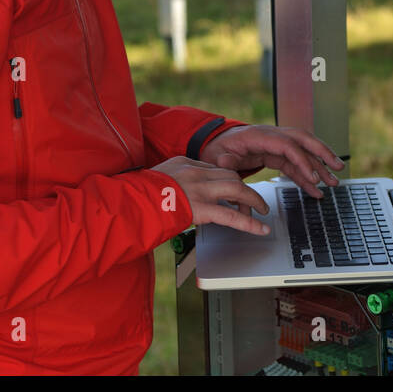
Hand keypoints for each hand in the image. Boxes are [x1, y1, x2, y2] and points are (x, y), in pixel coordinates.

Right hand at [150, 155, 271, 235]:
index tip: (235, 189)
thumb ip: (176, 181)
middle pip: (231, 175)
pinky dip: (249, 223)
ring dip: (253, 200)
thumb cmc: (139, 195)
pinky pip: (231, 215)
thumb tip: (185, 192)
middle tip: (255, 200)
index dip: (228, 180)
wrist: (129, 202)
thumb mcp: (158, 178)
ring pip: (237, 189)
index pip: (216, 169)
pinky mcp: (200, 208)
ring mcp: (199, 189)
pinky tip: (260, 229)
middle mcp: (195, 172)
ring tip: (263, 210)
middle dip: (246, 189)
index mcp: (185, 163)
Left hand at [199, 124, 343, 199]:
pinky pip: (295, 164)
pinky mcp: (276, 154)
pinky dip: (306, 176)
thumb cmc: (217, 148)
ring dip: (320, 165)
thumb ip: (225, 165)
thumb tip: (228, 174)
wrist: (214, 142)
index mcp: (259, 135)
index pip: (288, 146)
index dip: (302, 161)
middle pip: (303, 140)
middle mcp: (272, 136)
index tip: (313, 177)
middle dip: (322, 153)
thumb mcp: (217, 156)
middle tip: (337, 167)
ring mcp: (275, 144)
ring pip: (303, 152)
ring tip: (334, 180)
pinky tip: (316, 189)